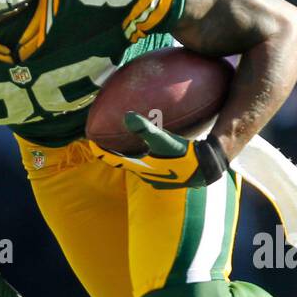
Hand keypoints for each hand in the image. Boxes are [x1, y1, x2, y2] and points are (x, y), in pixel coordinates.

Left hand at [87, 113, 228, 189]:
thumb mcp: (164, 140)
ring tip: (129, 148)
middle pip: (125, 165)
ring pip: (138, 168)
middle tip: (109, 144)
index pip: (114, 160)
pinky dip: (146, 161)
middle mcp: (146, 176)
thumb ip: (145, 128)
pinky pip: (150, 169)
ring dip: (132, 158)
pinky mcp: (167, 181)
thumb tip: (127, 115)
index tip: (91, 144)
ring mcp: (157, 180)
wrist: (205, 169)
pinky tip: (151, 155)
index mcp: (141, 167)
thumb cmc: (184, 155)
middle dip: (116, 155)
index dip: (102, 152)